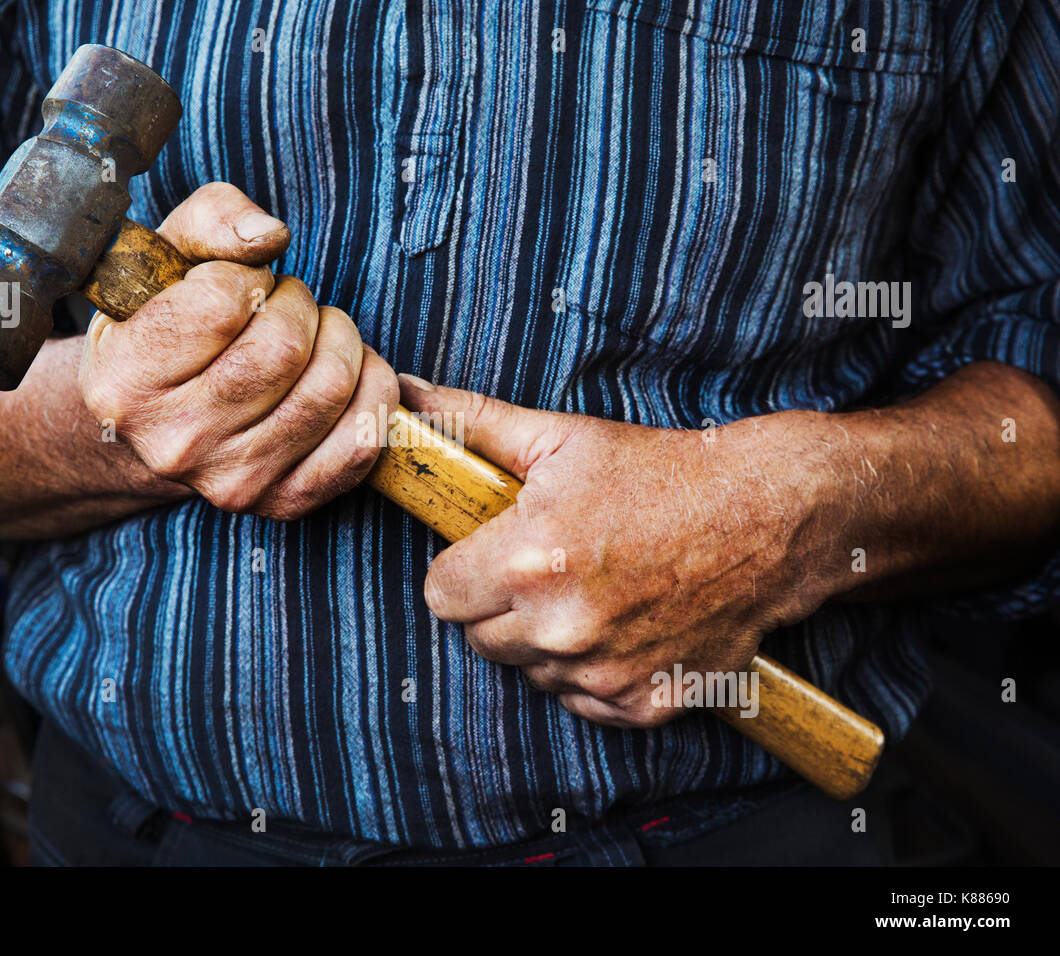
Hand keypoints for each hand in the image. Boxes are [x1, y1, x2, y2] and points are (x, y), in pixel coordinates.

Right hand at [80, 183, 398, 518]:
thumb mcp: (167, 258)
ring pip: (330, 386)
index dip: (247, 276)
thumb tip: (267, 236)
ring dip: (339, 341)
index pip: (220, 303)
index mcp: (126, 382)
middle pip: (285, 347)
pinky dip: (372, 390)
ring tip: (311, 338)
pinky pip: (363, 438)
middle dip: (299, 304)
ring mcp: (232, 482)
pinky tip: (344, 375)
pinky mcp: (286, 501)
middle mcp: (174, 444)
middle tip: (283, 307)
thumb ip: (211, 219)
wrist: (165, 419)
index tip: (239, 285)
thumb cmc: (170, 324)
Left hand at [399, 376, 846, 728]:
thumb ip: (473, 424)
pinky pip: (581, 700)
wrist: (768, 515)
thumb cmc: (662, 472)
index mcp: (527, 559)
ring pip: (528, 670)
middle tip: (546, 567)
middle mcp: (560, 626)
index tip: (492, 553)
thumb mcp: (563, 438)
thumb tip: (405, 395)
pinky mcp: (642, 704)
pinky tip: (622, 625)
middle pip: (478, 637)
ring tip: (590, 590)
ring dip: (543, 640)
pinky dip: (591, 673)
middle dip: (498, 604)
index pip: (438, 595)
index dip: (461, 570)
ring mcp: (603, 671)